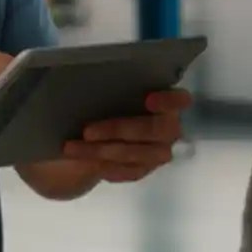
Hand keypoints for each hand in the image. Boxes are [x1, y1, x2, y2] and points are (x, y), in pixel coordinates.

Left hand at [61, 89, 192, 182]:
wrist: (101, 130)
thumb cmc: (107, 101)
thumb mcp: (108, 93)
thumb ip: (111, 89)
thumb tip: (86, 80)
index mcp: (166, 102)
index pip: (179, 100)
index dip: (168, 101)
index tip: (148, 99)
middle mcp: (169, 128)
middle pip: (153, 130)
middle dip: (118, 130)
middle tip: (87, 131)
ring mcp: (159, 152)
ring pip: (136, 154)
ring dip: (102, 152)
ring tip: (72, 149)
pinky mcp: (145, 169)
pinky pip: (129, 171)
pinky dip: (106, 166)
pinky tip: (85, 162)